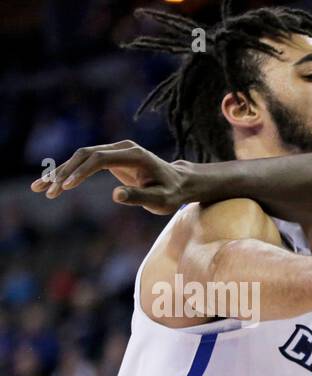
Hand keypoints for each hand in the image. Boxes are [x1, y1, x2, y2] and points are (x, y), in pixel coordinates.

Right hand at [31, 140, 188, 213]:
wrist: (179, 182)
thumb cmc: (172, 193)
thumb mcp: (161, 200)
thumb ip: (140, 197)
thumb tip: (115, 195)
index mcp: (134, 155)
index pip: (100, 159)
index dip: (81, 172)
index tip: (65, 187)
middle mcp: (122, 148)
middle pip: (85, 155)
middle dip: (63, 173)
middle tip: (47, 191)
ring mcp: (114, 151)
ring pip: (80, 157)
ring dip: (59, 173)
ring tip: (39, 188)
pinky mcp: (109, 157)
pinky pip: (84, 163)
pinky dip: (67, 173)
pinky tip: (52, 184)